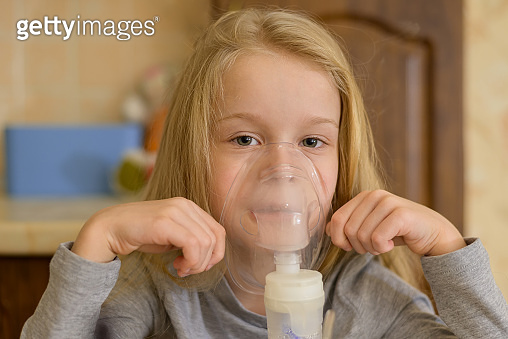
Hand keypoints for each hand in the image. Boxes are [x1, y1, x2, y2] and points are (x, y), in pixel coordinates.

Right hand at [71, 198, 225, 276]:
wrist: (111, 228)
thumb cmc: (142, 234)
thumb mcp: (173, 236)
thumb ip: (191, 239)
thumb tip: (211, 256)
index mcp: (189, 207)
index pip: (218, 231)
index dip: (215, 253)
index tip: (198, 266)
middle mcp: (185, 205)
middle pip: (215, 238)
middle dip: (206, 261)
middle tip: (187, 270)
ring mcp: (175, 211)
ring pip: (205, 243)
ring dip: (196, 263)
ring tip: (180, 268)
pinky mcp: (165, 222)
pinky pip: (192, 245)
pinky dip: (190, 261)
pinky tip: (176, 266)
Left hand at [326, 190, 465, 255]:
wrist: (433, 233)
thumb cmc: (399, 231)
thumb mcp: (370, 226)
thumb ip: (348, 226)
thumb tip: (326, 230)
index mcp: (364, 197)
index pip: (336, 220)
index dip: (340, 239)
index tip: (351, 246)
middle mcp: (374, 195)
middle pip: (348, 230)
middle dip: (358, 246)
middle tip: (372, 247)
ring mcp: (388, 203)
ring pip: (362, 236)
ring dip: (371, 249)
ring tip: (383, 245)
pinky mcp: (401, 215)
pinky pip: (377, 239)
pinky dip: (382, 248)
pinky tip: (391, 245)